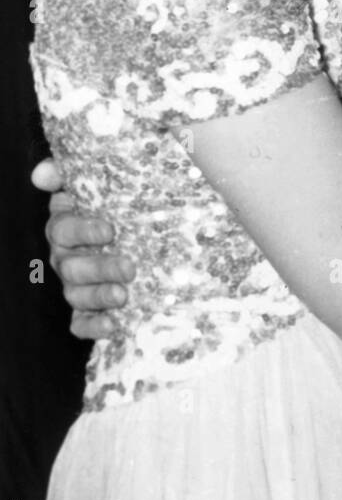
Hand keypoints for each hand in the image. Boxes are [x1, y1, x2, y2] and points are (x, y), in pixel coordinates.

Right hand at [31, 158, 131, 339]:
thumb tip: (40, 174)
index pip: (62, 228)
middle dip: (99, 268)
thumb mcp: (101, 182)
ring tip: (124, 295)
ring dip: (99, 296)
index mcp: (65, 226)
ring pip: (76, 294)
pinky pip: (81, 323)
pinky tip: (113, 325)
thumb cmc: (118, 202)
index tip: (110, 230)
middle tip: (129, 268)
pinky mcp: (87, 311)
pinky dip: (94, 327)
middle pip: (71, 266)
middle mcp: (65, 257)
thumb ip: (69, 172)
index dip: (83, 230)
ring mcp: (74, 285)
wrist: (143, 236)